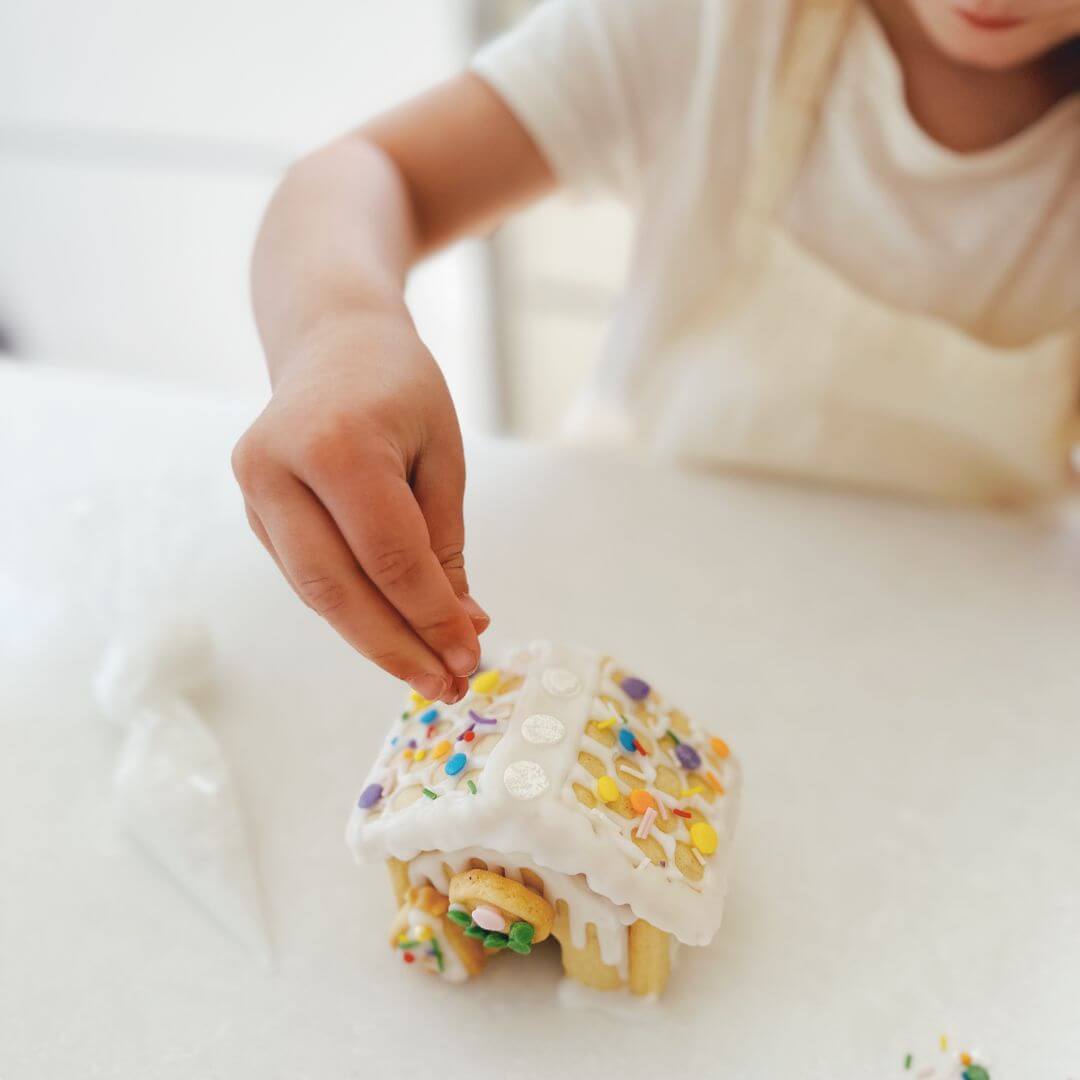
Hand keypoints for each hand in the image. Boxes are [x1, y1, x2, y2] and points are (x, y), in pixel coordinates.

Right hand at [231, 313, 487, 703]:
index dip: (431, 616)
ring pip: (317, 593)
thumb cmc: (399, 386)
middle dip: (396, 648)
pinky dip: (353, 611)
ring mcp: (255, 492)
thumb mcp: (440, 455)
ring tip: (428, 672)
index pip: (389, 557)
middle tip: (446, 686)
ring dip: (375, 640)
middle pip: (338, 589)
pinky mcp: (253, 511)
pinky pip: (308, 577)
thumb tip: (461, 628)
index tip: (471, 654)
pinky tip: (394, 634)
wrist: (330, 338)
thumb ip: (443, 544)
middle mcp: (278, 470)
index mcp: (336, 444)